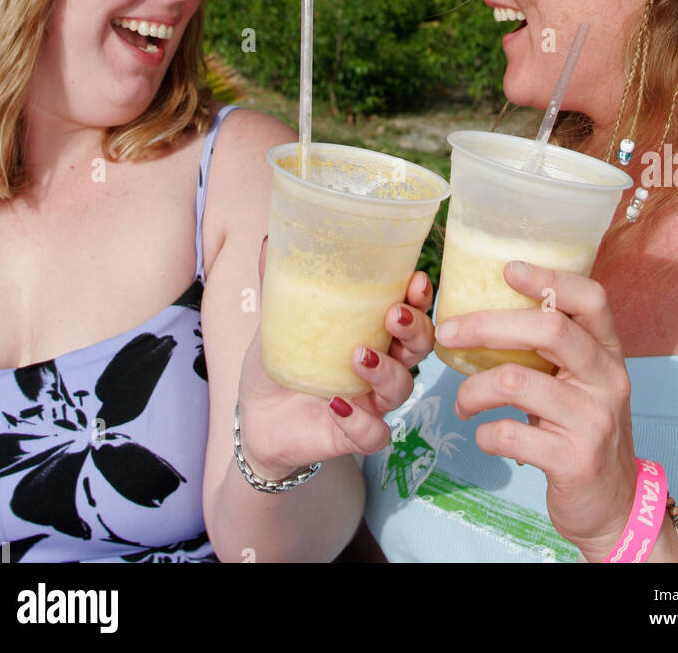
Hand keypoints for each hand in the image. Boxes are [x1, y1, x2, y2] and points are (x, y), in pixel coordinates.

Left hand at [235, 243, 433, 481]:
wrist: (257, 416)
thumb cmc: (283, 360)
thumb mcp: (280, 320)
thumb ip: (282, 285)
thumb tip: (272, 242)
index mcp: (372, 329)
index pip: (410, 309)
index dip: (420, 297)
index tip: (416, 280)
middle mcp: (381, 364)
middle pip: (420, 347)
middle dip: (416, 329)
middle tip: (394, 315)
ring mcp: (371, 401)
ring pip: (402, 388)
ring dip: (387, 371)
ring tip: (358, 357)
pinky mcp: (354, 435)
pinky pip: (374, 434)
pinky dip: (359, 421)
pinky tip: (337, 406)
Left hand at [435, 260, 636, 561]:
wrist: (615, 506)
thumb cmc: (582, 431)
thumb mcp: (580, 383)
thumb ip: (552, 350)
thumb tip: (485, 311)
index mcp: (608, 352)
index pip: (591, 298)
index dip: (550, 277)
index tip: (507, 268)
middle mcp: (608, 379)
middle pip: (547, 330)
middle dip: (486, 326)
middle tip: (447, 333)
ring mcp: (594, 421)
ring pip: (515, 382)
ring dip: (472, 390)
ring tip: (462, 402)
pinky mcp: (575, 461)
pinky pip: (509, 434)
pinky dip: (484, 433)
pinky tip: (483, 435)